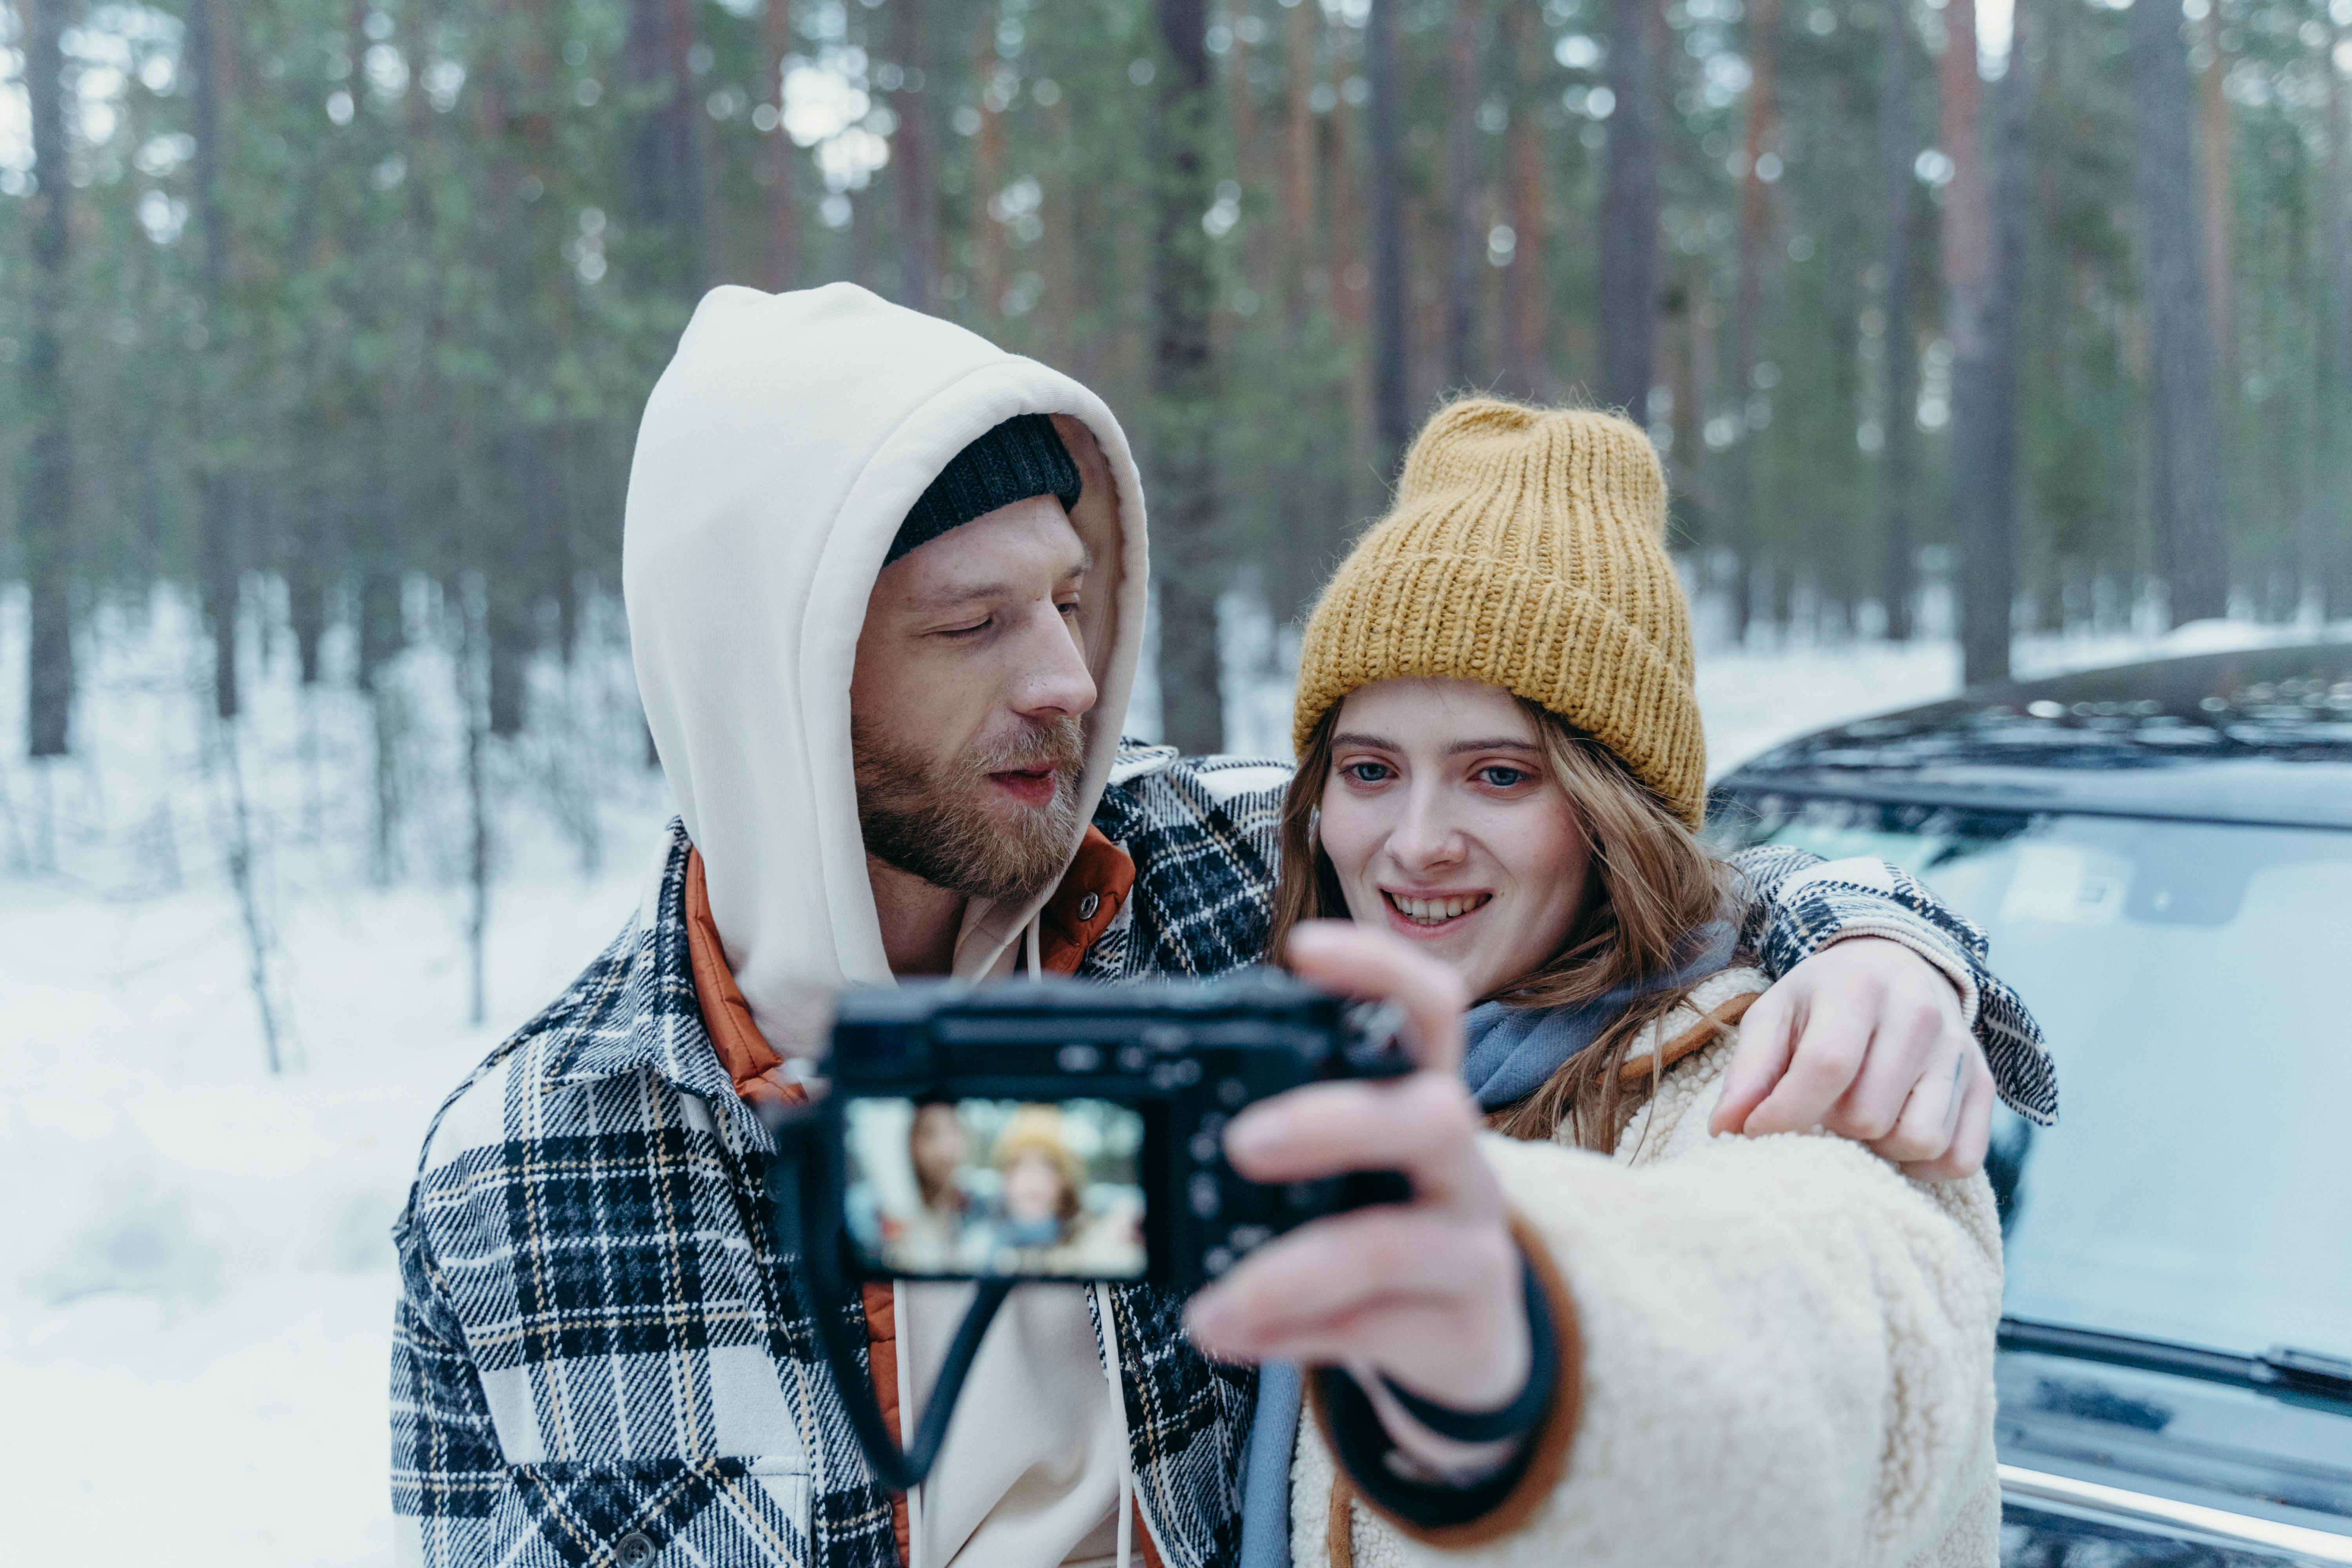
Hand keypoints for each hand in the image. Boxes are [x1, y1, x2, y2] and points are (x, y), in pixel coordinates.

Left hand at [1184, 921, 1530, 1472]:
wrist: (1469, 1335)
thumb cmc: (1381, 1217)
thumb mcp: (1354, 1162)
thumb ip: (1286, 1125)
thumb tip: (1150, 1114)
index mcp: (1425, 1094)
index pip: (1430, 1006)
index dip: (1378, 968)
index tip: (1303, 949)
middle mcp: (1463, 1160)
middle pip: (1436, 1114)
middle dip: (1334, 1122)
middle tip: (1242, 1142)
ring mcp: (1472, 1243)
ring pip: (1393, 1246)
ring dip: (1290, 1272)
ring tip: (1215, 1303)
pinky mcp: (1463, 1325)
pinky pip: (1372, 1329)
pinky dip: (1290, 1335)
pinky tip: (1231, 1336)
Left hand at [1708, 936, 1994, 1180]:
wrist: (1896, 966)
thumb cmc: (1824, 999)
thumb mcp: (1775, 1015)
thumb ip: (1750, 1072)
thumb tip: (1724, 1130)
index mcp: (1859, 990)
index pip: (1826, 1067)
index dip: (1785, 1113)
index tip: (1756, 1131)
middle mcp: (1920, 1016)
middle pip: (1868, 1115)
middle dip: (1830, 1127)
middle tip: (1819, 1109)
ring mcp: (1959, 1052)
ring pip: (1919, 1140)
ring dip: (1878, 1147)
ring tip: (1857, 1120)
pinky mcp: (1985, 1084)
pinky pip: (1961, 1157)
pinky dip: (1924, 1164)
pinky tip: (1894, 1137)